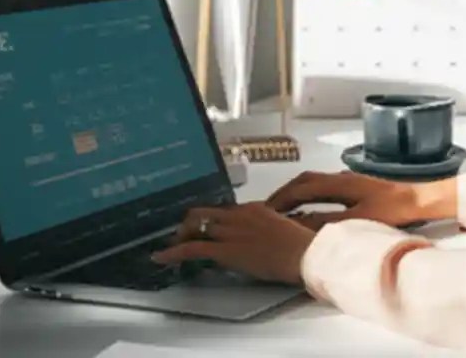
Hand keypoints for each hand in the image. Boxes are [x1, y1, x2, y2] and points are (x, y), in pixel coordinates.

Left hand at [151, 203, 314, 284]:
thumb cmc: (301, 245)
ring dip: (181, 236)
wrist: (304, 254)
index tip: (206, 225)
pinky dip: (173, 253)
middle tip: (183, 235)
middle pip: (205, 213)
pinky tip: (161, 257)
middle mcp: (239, 215)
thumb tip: (262, 237)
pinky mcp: (224, 250)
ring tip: (172, 246)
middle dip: (190, 224)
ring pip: (195, 226)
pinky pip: (192, 249)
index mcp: (255, 208)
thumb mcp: (284, 228)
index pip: (224, 210)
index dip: (211, 218)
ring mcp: (230, 231)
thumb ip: (268, 227)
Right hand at [266, 170, 442, 230]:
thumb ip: (325, 222)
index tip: (264, 211)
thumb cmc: (392, 209)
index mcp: (338, 182)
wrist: (419, 200)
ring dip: (296, 194)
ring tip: (284, 209)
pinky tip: (311, 207)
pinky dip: (310, 195)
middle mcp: (340, 177)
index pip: (299, 188)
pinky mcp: (356, 187)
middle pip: (303, 181)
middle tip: (267, 209)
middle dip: (283, 194)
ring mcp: (348, 180)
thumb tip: (298, 223)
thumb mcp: (355, 221)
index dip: (280, 200)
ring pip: (314, 182)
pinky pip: (324, 187)